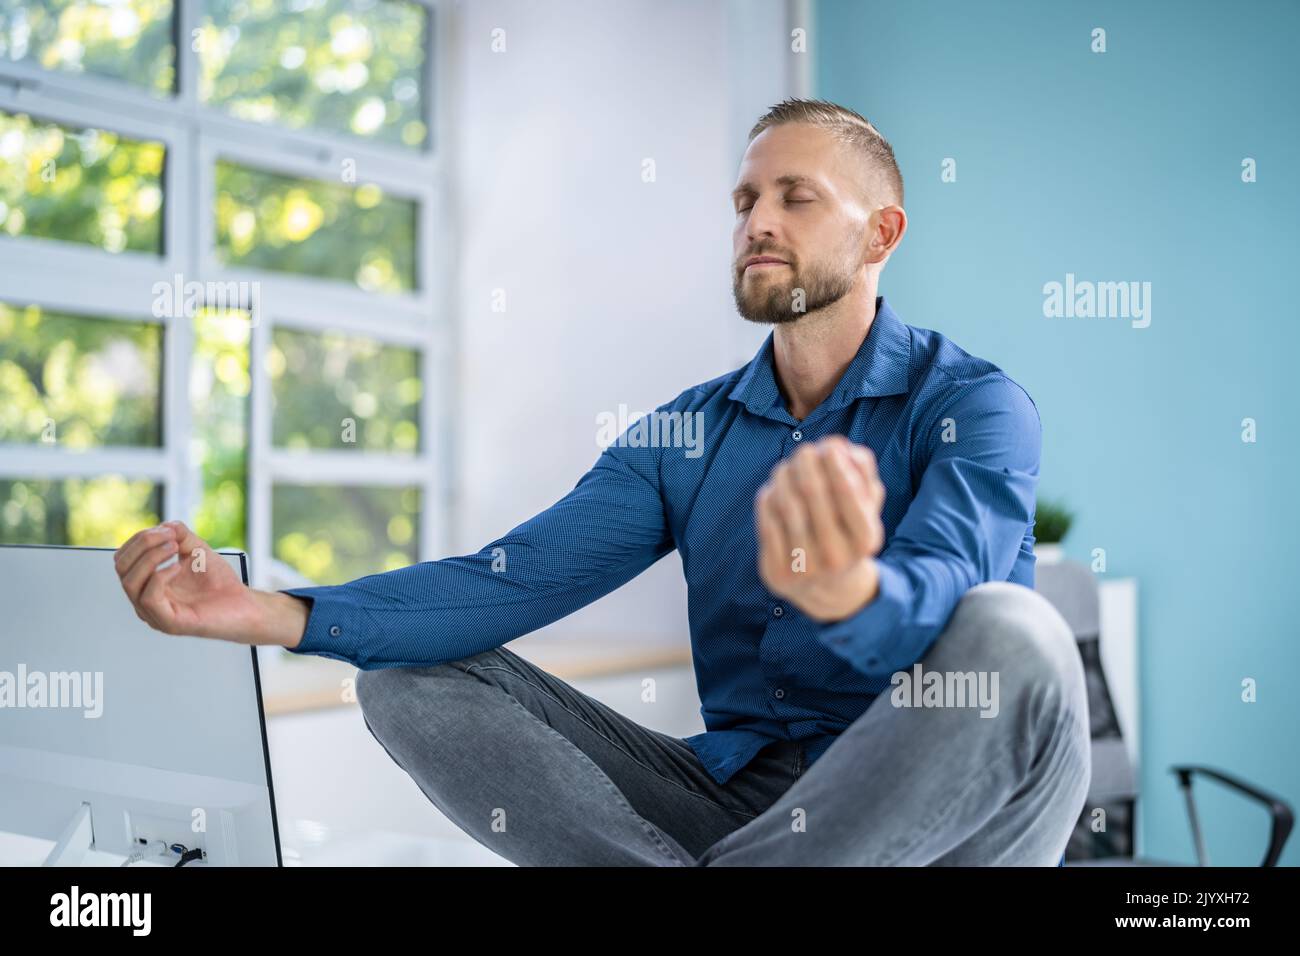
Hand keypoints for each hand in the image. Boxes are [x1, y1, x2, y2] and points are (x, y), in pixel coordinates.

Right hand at [113, 520, 304, 645]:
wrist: (245, 605)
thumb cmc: (221, 584)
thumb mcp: (198, 551)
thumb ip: (181, 536)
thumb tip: (165, 525)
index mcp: (147, 583)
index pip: (124, 558)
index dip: (140, 539)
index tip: (167, 529)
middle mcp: (145, 600)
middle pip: (121, 568)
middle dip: (143, 545)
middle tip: (170, 536)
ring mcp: (155, 614)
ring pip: (130, 583)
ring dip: (150, 558)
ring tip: (174, 547)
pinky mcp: (169, 623)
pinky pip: (149, 598)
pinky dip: (160, 577)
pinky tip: (178, 567)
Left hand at [755, 435, 886, 621]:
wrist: (831, 588)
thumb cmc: (849, 534)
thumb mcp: (868, 508)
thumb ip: (863, 473)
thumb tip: (841, 446)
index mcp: (865, 540)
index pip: (847, 491)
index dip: (835, 461)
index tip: (829, 444)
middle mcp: (836, 557)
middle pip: (812, 492)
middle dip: (806, 463)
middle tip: (804, 450)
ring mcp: (804, 567)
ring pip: (786, 504)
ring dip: (783, 477)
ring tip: (785, 468)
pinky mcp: (778, 573)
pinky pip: (766, 523)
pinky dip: (768, 500)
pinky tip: (773, 490)